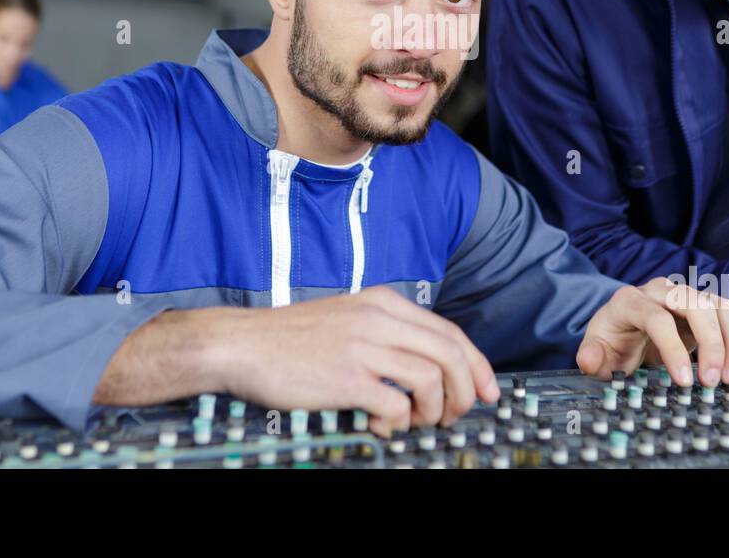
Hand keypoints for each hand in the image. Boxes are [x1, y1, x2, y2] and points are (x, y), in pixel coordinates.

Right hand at [207, 286, 498, 436]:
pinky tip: (381, 425)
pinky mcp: (346, 377)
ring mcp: (363, 347)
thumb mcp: (348, 318)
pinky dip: (399, 424)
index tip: (488, 390)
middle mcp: (379, 319)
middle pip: (450, 355)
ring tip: (414, 421)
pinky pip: (397, 406)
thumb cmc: (290, 339)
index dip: (477, 365)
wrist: (240, 344)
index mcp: (383, 302)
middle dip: (465, 392)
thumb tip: (430, 368)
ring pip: (432, 380)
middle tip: (455, 416)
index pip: (450, 332)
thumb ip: (387, 333)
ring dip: (433, 410)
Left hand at [576, 277, 728, 387]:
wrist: (625, 331)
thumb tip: (590, 359)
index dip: (672, 348)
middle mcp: (661, 291)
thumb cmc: (611, 343)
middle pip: (693, 304)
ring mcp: (686, 296)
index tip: (683, 382)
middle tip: (714, 381)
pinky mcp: (706, 310)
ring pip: (717, 307)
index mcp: (630, 300)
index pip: (655, 317)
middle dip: (709, 343)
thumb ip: (592, 357)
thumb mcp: (597, 352)